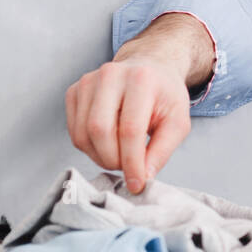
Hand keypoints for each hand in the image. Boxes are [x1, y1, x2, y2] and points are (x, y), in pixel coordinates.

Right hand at [65, 54, 192, 194]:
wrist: (149, 68)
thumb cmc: (165, 96)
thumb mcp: (177, 122)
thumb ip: (162, 151)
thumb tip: (142, 178)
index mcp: (141, 79)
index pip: (130, 129)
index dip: (132, 162)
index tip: (137, 183)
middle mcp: (110, 75)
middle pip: (100, 131)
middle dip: (114, 160)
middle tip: (128, 168)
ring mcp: (88, 82)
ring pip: (83, 134)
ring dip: (100, 157)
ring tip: (120, 157)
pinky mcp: (74, 91)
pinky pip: (74, 131)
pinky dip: (89, 148)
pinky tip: (107, 145)